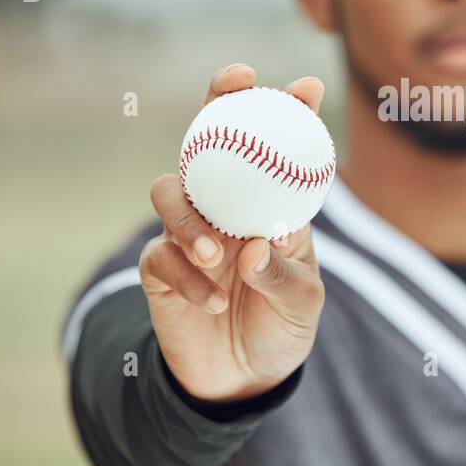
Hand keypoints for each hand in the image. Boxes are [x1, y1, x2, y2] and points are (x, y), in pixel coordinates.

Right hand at [139, 63, 326, 403]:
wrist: (243, 381)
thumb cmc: (282, 327)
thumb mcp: (301, 302)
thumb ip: (282, 273)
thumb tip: (255, 244)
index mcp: (265, 205)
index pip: (272, 148)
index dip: (287, 110)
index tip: (307, 85)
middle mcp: (223, 208)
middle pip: (208, 141)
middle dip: (217, 104)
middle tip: (234, 83)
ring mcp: (188, 235)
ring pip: (168, 192)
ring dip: (190, 217)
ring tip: (216, 254)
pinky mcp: (159, 270)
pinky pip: (160, 257)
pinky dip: (188, 278)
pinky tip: (215, 303)